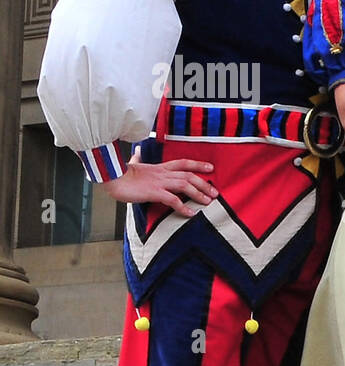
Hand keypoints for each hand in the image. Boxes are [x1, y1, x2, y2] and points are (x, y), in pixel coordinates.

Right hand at [102, 152, 217, 216]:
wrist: (109, 177)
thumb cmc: (119, 172)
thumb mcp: (132, 164)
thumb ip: (137, 159)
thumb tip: (136, 152)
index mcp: (159, 167)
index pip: (183, 163)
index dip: (198, 164)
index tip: (211, 167)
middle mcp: (162, 173)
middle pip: (188, 175)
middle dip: (204, 183)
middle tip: (215, 193)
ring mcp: (158, 182)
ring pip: (184, 185)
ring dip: (198, 194)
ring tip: (208, 202)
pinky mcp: (153, 192)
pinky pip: (172, 200)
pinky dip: (183, 207)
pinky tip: (190, 213)